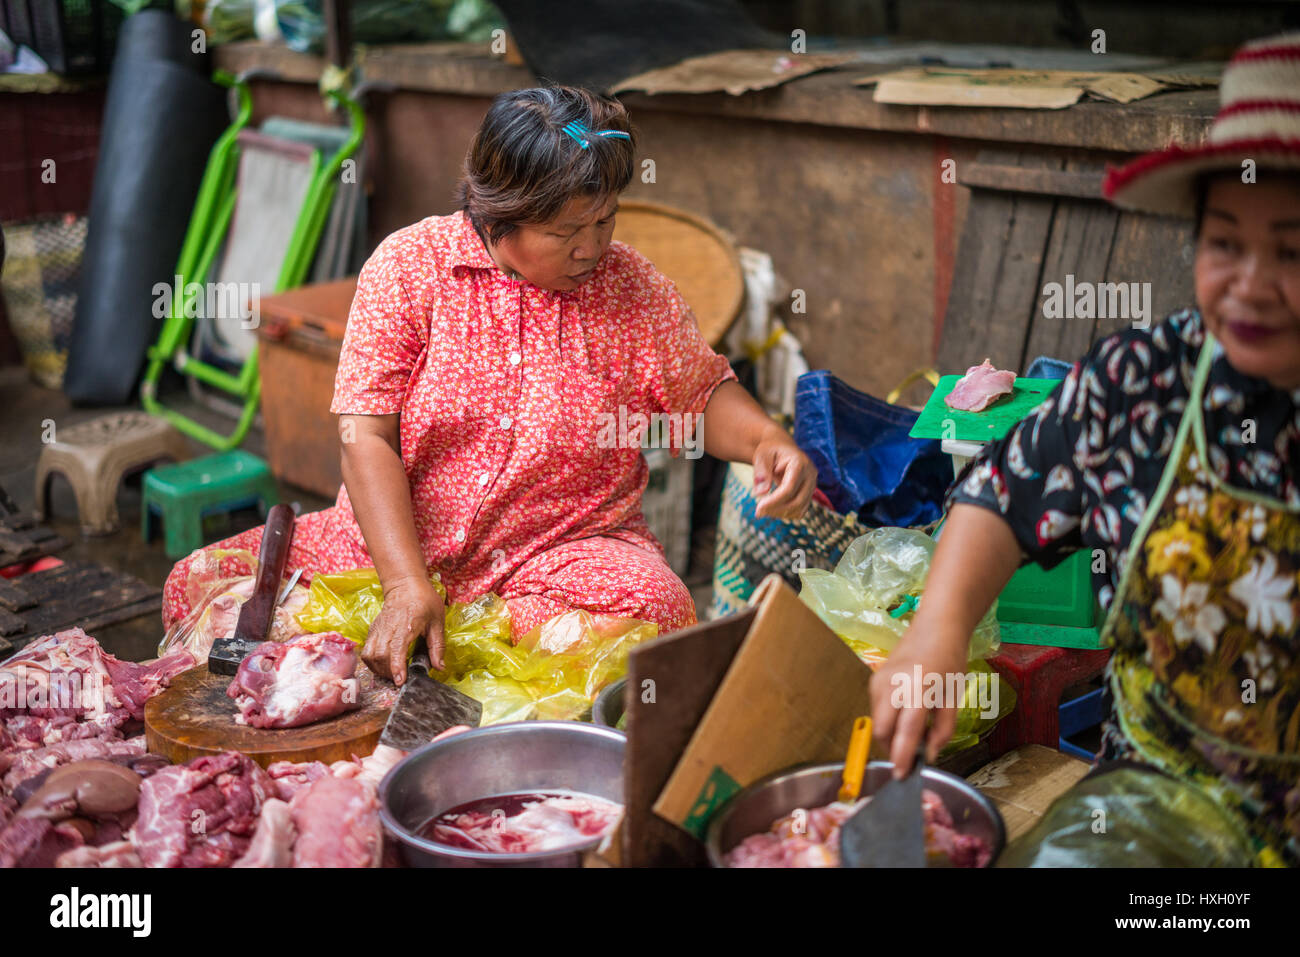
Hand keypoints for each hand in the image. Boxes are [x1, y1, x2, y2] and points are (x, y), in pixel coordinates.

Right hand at [362, 577, 444, 684]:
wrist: (406, 584)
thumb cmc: (424, 601)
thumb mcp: (437, 622)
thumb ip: (437, 646)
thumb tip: (439, 667)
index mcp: (407, 624)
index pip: (397, 648)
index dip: (397, 666)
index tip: (400, 681)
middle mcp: (389, 627)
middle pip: (380, 655)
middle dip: (388, 672)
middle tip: (400, 680)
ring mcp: (378, 628)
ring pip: (370, 655)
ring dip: (379, 669)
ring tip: (391, 675)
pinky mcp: (373, 630)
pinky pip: (367, 651)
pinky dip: (372, 663)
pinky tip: (383, 666)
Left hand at [752, 430, 817, 519]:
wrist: (781, 447)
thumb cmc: (770, 450)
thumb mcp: (762, 456)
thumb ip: (761, 472)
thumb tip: (760, 493)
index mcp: (800, 462)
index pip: (789, 488)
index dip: (774, 501)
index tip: (758, 509)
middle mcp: (810, 474)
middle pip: (798, 501)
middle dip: (777, 510)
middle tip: (758, 512)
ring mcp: (812, 485)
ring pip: (800, 509)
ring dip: (781, 514)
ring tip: (763, 509)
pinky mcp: (809, 493)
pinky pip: (801, 510)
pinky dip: (787, 513)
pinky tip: (773, 509)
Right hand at [868, 625, 969, 777]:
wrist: (935, 627)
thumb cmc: (950, 661)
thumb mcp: (953, 698)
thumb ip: (942, 730)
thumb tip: (929, 756)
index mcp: (918, 689)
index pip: (904, 731)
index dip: (902, 757)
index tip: (902, 776)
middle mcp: (892, 685)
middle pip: (881, 730)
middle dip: (893, 748)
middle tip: (912, 754)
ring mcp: (878, 681)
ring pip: (876, 721)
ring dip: (891, 735)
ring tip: (913, 732)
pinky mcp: (873, 679)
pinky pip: (876, 709)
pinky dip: (888, 720)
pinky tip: (905, 715)